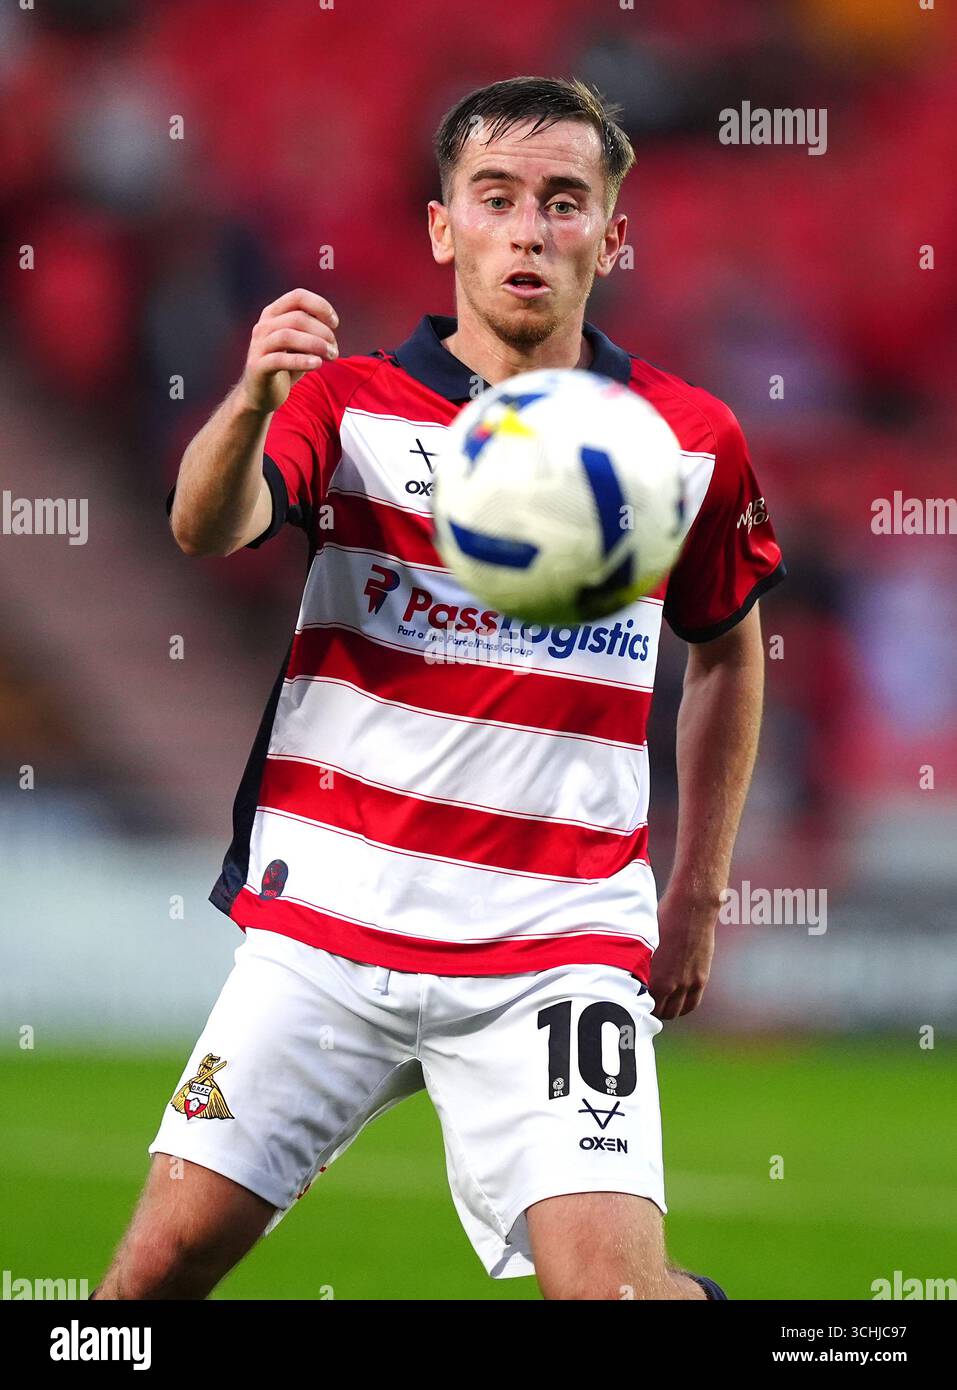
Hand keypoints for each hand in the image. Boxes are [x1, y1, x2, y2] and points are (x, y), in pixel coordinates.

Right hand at [239, 287, 339, 414]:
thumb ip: (311, 329)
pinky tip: (317, 364)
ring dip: (315, 344)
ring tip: (331, 356)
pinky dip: (301, 360)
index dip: (320, 306)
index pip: (298, 296)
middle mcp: (263, 326)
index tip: (334, 324)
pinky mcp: (258, 366)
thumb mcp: (299, 343)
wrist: (261, 394)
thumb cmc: (285, 365)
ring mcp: (258, 346)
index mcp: (273, 314)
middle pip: (297, 318)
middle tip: (335, 350)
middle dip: (323, 332)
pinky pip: (280, 359)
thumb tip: (331, 323)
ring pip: (288, 336)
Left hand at [648, 890, 717, 1020]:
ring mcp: (688, 983)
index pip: (643, 1005)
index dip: (638, 1005)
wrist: (691, 908)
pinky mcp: (701, 978)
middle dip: (653, 1010)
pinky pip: (692, 1003)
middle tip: (648, 1002)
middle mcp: (671, 984)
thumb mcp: (644, 943)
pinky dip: (684, 1006)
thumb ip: (640, 964)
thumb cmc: (663, 919)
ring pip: (677, 1011)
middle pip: (660, 1012)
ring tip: (663, 1002)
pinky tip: (678, 1000)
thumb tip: (632, 975)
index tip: (635, 1001)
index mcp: (653, 976)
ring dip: (669, 1010)